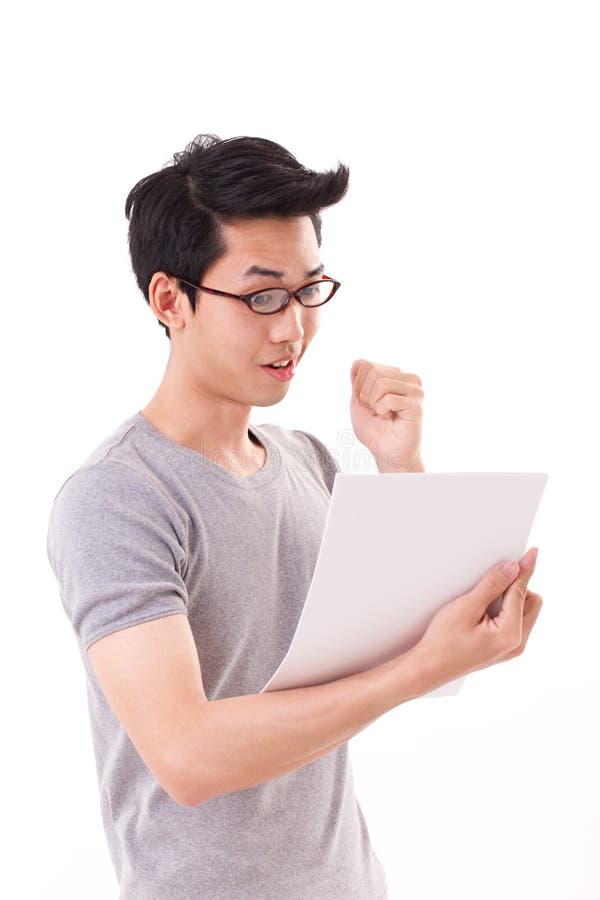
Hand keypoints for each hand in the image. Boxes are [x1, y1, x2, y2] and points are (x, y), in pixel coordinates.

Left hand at [350, 359, 423, 472]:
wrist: (387, 453)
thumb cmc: (375, 430)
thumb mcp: (358, 402)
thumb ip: (357, 381)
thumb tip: (358, 362)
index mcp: (395, 375)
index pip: (365, 364)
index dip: (358, 387)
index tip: (368, 403)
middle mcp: (408, 378)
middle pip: (372, 371)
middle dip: (365, 395)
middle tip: (376, 410)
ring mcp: (415, 391)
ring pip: (380, 383)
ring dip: (374, 404)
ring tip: (384, 414)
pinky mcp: (416, 405)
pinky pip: (388, 399)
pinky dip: (382, 411)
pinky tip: (390, 418)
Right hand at [413, 547, 542, 691]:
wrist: (429, 668)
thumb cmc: (442, 641)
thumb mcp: (466, 608)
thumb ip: (491, 586)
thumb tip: (513, 568)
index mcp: (510, 634)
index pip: (522, 592)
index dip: (525, 569)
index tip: (532, 552)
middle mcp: (517, 644)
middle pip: (532, 602)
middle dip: (517, 587)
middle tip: (493, 581)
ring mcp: (512, 648)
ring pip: (525, 612)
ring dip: (511, 599)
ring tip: (483, 599)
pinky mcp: (504, 648)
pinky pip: (516, 622)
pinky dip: (506, 610)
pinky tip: (485, 610)